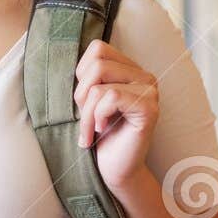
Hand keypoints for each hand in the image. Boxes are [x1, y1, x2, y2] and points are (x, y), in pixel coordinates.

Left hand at [73, 38, 158, 192]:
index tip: (85, 101)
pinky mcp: (149, 108)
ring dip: (87, 111)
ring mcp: (150, 91)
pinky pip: (110, 98)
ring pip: (100, 84)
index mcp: (131, 69)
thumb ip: (87, 76)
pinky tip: (102, 130)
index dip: (81, 74)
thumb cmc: (99, 134)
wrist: (114, 168)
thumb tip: (67, 59)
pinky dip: (97, 117)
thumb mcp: (88, 99)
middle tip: (87, 117)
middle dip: (81, 94)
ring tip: (92, 128)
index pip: (98, 49)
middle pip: (97, 64)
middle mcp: (144, 76)